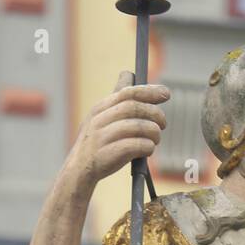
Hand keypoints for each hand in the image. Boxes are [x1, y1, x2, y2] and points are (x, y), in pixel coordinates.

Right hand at [63, 70, 168, 191]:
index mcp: (101, 108)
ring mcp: (102, 136)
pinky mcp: (108, 154)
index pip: (126, 93)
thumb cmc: (98, 143)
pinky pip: (135, 146)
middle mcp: (100, 119)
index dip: (149, 91)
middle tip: (163, 123)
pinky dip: (147, 146)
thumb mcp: (102, 116)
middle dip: (154, 113)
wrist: (79, 170)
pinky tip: (149, 149)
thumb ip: (117, 100)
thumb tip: (129, 74)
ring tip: (156, 138)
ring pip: (137, 126)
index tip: (166, 93)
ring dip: (153, 132)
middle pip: (134, 108)